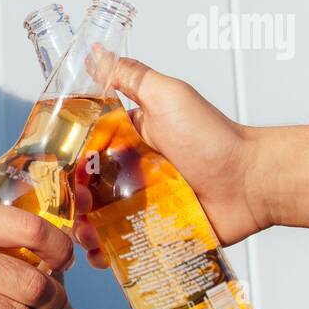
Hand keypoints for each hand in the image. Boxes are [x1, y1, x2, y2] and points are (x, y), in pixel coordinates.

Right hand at [74, 58, 269, 267]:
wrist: (251, 181)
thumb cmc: (213, 137)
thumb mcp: (167, 97)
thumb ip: (130, 76)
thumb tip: (96, 53)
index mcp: (129, 140)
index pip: (85, 152)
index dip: (67, 164)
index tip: (57, 174)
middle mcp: (133, 173)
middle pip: (87, 190)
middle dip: (73, 203)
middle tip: (78, 209)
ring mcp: (143, 205)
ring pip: (99, 221)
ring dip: (85, 231)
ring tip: (87, 235)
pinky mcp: (155, 233)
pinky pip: (124, 247)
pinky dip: (108, 254)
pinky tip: (101, 254)